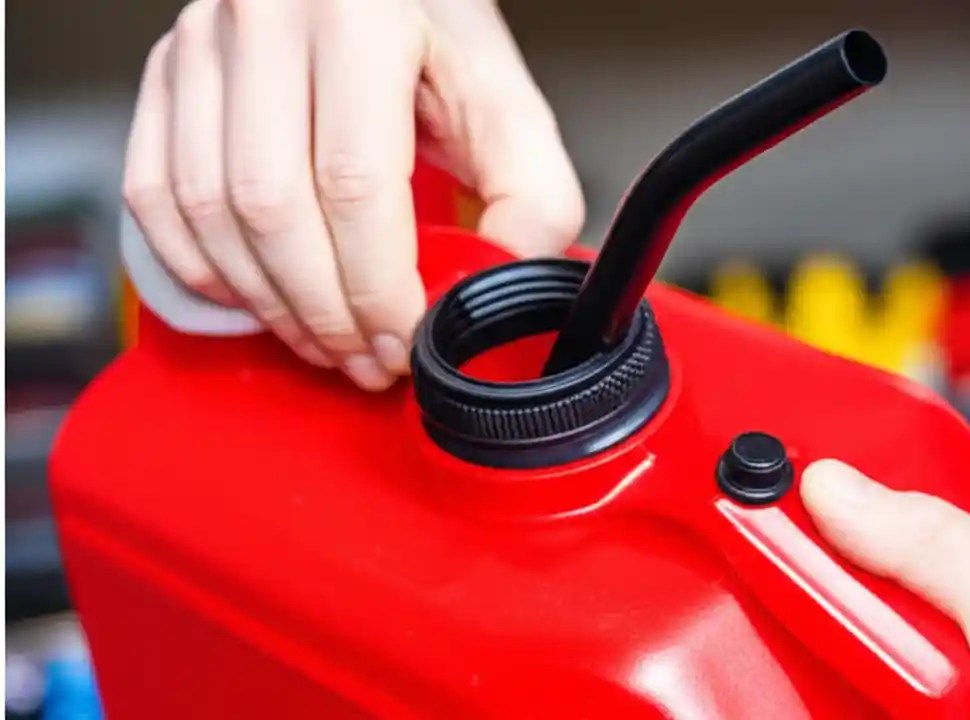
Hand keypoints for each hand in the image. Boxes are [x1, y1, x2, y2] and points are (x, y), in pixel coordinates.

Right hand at [123, 0, 583, 389]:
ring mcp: (200, 43)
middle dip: (323, 312)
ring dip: (267, 302)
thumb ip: (529, 195)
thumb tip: (503, 284)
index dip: (376, 287)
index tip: (404, 341)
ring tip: (325, 342)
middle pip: (272, 207)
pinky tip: (257, 299)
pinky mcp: (166, 74)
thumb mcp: (504, 100)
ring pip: (209, 210)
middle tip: (367, 360)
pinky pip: (155, 194)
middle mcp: (263, 18)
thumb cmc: (436, 36)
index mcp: (359, 17)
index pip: (353, 183)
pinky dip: (202, 267)